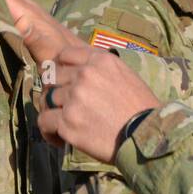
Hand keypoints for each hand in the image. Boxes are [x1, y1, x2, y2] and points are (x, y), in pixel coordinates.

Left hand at [5, 0, 160, 162]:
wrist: (148, 135)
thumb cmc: (142, 108)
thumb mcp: (126, 75)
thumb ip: (102, 68)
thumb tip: (80, 69)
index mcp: (100, 60)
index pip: (65, 55)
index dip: (60, 68)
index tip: (63, 80)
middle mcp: (85, 75)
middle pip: (53, 76)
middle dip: (56, 89)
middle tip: (63, 105)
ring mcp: (74, 98)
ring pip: (47, 98)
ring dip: (52, 110)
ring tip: (62, 123)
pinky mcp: (68, 122)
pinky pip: (44, 121)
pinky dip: (49, 131)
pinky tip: (60, 139)